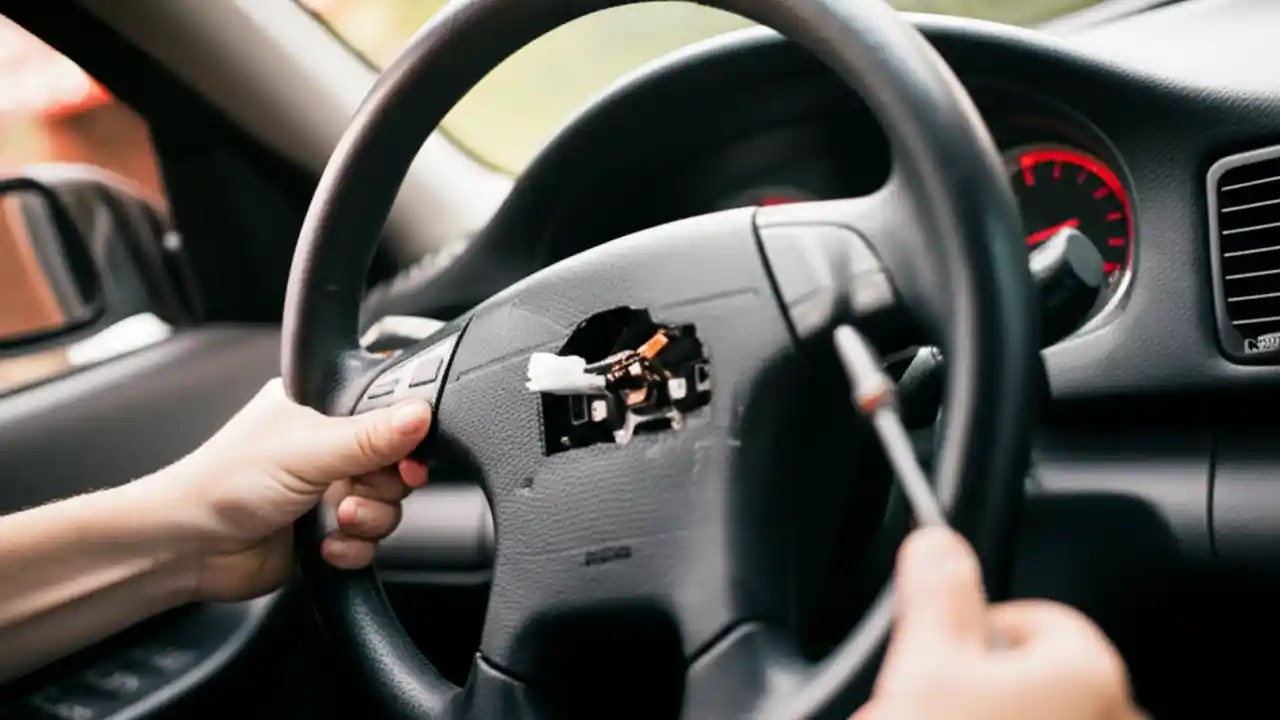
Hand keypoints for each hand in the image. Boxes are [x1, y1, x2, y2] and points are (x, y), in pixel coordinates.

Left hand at [147, 380, 431, 601]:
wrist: (188, 549)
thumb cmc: (223, 484)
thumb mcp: (307, 449)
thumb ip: (370, 435)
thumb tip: (421, 413)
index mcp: (321, 410)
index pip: (387, 411)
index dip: (406, 435)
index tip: (409, 455)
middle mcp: (329, 449)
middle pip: (397, 464)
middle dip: (385, 485)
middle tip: (359, 489)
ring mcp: (330, 492)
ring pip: (388, 506)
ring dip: (369, 519)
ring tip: (336, 519)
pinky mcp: (330, 533)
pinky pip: (370, 542)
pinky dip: (354, 547)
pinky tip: (326, 545)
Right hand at [855, 528, 1143, 719]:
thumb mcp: (927, 666)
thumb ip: (938, 594)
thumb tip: (939, 542)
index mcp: (1088, 668)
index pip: (1038, 616)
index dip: (979, 627)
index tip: (943, 652)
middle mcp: (1117, 711)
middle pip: (1039, 672)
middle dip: (984, 681)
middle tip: (934, 705)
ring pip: (1040, 711)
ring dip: (993, 711)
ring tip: (938, 717)